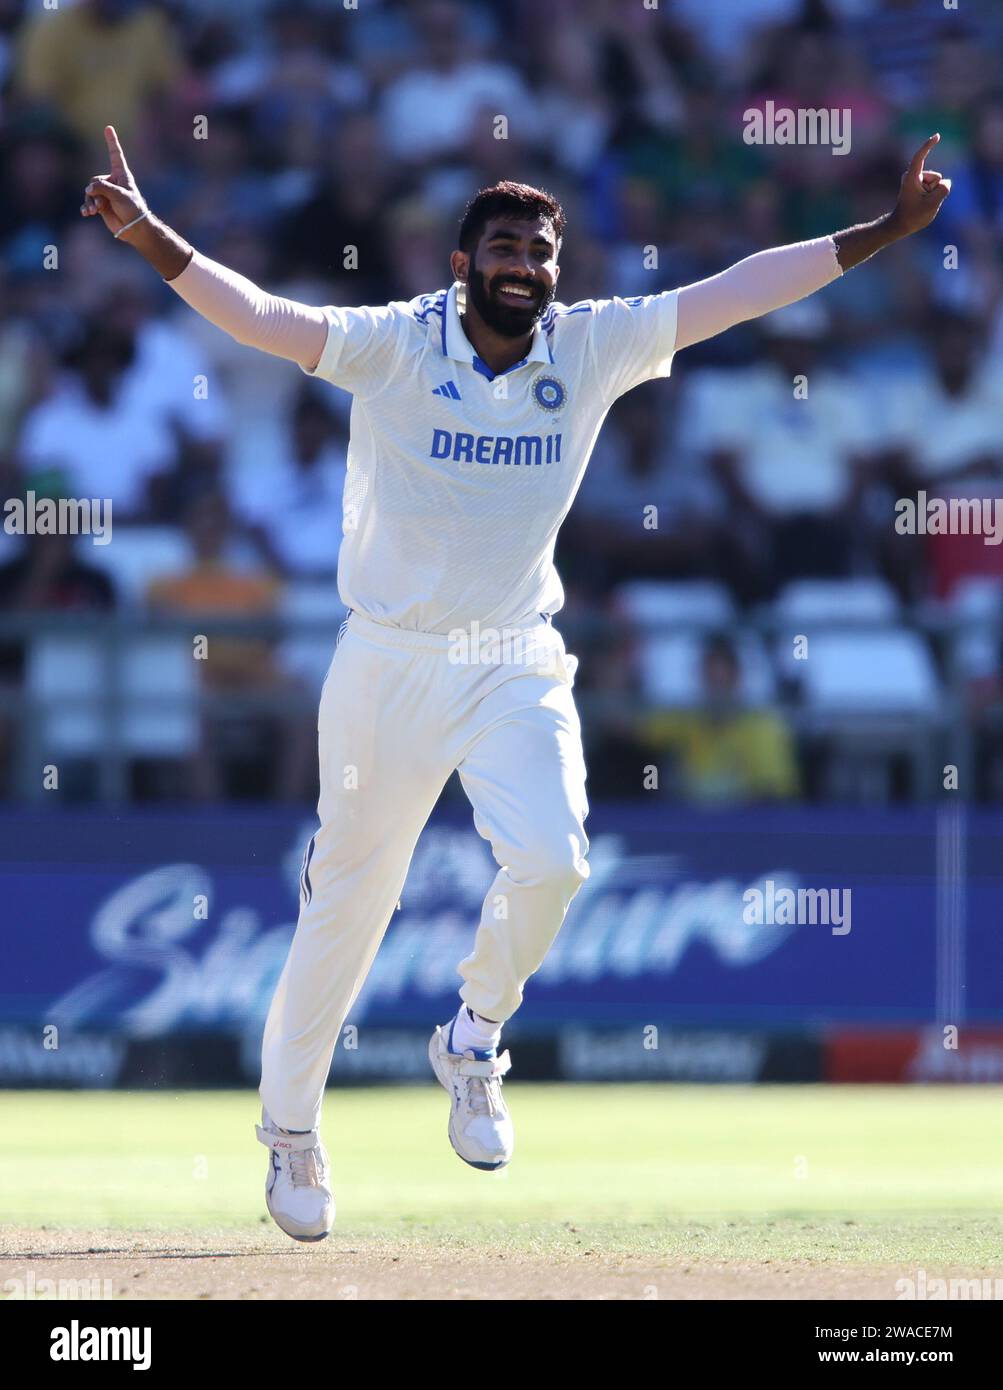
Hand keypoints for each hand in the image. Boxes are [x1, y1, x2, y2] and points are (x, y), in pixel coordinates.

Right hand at [80, 125, 147, 239]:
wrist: (134, 228)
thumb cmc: (132, 210)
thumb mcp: (119, 196)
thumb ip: (103, 188)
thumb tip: (88, 190)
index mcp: (121, 175)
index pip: (115, 155)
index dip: (112, 142)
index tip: (108, 128)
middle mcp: (113, 182)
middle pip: (95, 181)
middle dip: (95, 192)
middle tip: (101, 204)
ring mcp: (106, 193)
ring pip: (90, 192)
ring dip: (90, 201)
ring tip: (94, 211)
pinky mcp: (101, 204)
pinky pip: (88, 202)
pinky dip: (86, 207)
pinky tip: (86, 213)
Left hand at [891, 133, 951, 235]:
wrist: (901, 225)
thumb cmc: (913, 216)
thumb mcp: (931, 205)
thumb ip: (943, 190)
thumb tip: (946, 182)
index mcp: (912, 178)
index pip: (920, 156)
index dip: (929, 145)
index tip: (937, 136)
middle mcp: (913, 176)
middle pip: (936, 177)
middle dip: (935, 189)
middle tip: (922, 203)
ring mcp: (916, 180)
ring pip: (937, 182)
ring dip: (933, 193)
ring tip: (921, 203)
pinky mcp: (919, 184)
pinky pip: (935, 186)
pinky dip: (933, 194)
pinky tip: (923, 202)